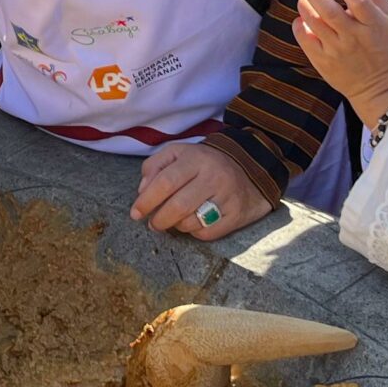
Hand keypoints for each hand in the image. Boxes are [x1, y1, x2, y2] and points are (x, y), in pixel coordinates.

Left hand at [130, 141, 273, 238]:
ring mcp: (227, 196)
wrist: (251, 168)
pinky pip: (207, 233)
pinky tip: (192, 223)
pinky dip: (193, 232)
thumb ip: (156, 166)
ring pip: (191, 222)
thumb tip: (142, 191)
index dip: (146, 201)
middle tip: (152, 224)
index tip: (135, 213)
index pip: (165, 182)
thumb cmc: (205, 163)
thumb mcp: (180, 153)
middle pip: (177, 206)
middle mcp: (213, 176)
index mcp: (195, 158)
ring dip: (175, 226)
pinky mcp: (236, 215)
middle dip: (159, 220)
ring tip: (172, 222)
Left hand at [292, 0, 387, 125]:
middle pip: (330, 11)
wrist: (379, 88)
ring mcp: (337, 51)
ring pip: (315, 23)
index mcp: (374, 25)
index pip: (358, 0)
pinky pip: (305, 40)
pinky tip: (301, 18)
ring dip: (305, 5)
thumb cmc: (385, 48)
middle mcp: (354, 37)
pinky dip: (299, 26)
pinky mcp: (323, 62)